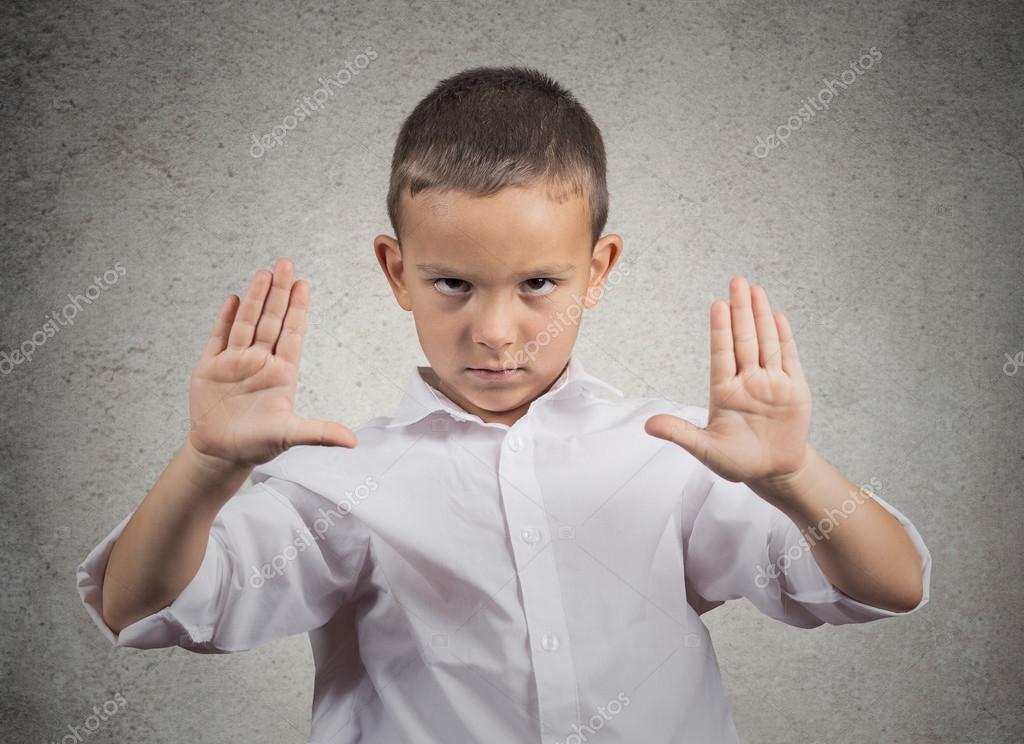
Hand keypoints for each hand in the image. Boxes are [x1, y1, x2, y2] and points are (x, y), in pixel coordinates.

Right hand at [187, 258, 356, 467]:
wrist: (221, 453)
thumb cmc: (258, 444)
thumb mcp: (291, 435)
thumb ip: (320, 433)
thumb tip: (352, 442)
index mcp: (281, 373)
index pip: (291, 333)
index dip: (297, 309)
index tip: (304, 285)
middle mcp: (260, 362)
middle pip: (270, 320)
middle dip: (278, 293)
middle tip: (286, 264)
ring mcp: (235, 362)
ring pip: (246, 323)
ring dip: (255, 298)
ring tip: (264, 273)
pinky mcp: (211, 367)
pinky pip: (219, 337)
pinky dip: (226, 318)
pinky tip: (234, 299)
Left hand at [644, 276, 811, 485]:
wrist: (774, 472)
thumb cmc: (737, 461)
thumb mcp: (706, 449)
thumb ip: (680, 434)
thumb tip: (648, 425)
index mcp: (724, 391)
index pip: (722, 353)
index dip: (721, 329)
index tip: (717, 305)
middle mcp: (747, 381)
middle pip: (744, 339)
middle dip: (741, 310)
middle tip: (737, 281)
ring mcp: (771, 382)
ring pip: (766, 342)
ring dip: (760, 316)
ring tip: (755, 290)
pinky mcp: (793, 388)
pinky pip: (788, 358)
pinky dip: (783, 337)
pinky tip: (776, 317)